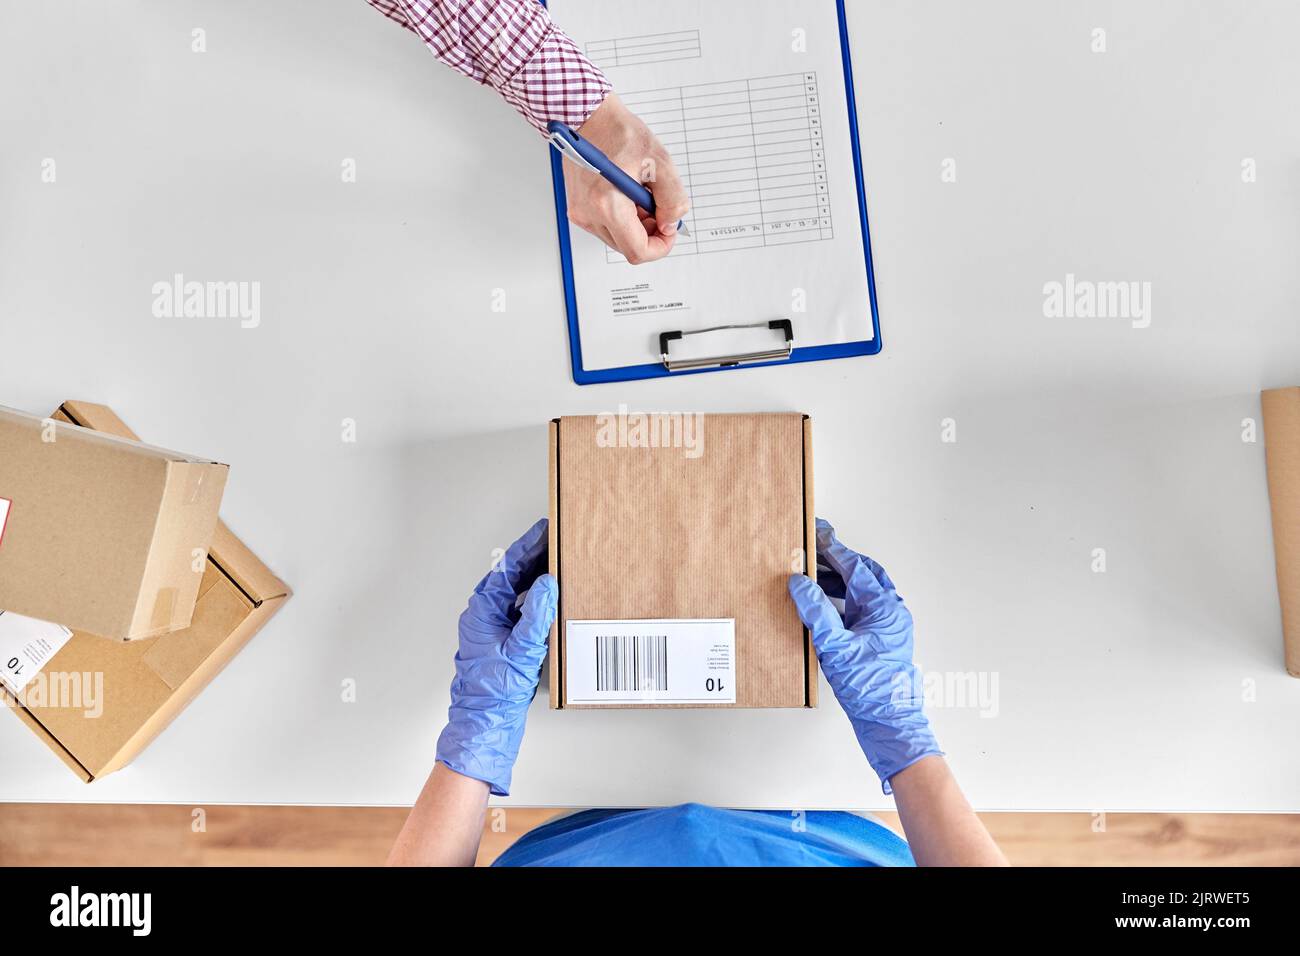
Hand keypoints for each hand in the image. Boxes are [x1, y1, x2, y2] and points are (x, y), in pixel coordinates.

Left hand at [435, 518, 555, 795]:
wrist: (484, 724)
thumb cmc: (494, 692)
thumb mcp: (521, 650)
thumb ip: (536, 614)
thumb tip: (548, 583)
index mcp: (482, 610)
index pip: (508, 568)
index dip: (528, 546)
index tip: (545, 529)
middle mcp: (484, 614)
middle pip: (511, 575)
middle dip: (534, 556)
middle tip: (557, 539)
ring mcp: (492, 626)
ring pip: (515, 591)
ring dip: (535, 576)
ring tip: (558, 560)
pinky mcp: (501, 639)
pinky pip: (519, 608)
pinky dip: (536, 597)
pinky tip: (552, 596)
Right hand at [564, 93, 689, 263]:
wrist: (588, 117)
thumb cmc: (618, 132)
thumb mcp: (660, 163)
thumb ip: (673, 200)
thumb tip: (670, 223)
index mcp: (607, 205)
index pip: (638, 251)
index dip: (661, 246)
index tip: (669, 230)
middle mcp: (589, 214)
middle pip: (628, 247)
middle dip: (649, 233)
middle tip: (657, 207)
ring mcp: (580, 212)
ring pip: (617, 238)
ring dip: (636, 224)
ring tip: (641, 194)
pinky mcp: (578, 208)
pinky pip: (606, 226)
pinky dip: (622, 217)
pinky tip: (627, 194)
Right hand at [788, 518, 941, 792]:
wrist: (890, 723)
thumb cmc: (870, 690)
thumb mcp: (835, 647)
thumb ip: (816, 611)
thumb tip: (800, 583)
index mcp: (883, 607)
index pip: (854, 566)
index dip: (832, 547)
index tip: (817, 532)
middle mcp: (890, 612)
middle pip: (863, 573)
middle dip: (837, 560)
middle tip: (813, 550)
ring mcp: (888, 626)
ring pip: (862, 590)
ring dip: (838, 581)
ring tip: (811, 576)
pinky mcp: (881, 639)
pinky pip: (861, 607)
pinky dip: (842, 599)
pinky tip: (824, 605)